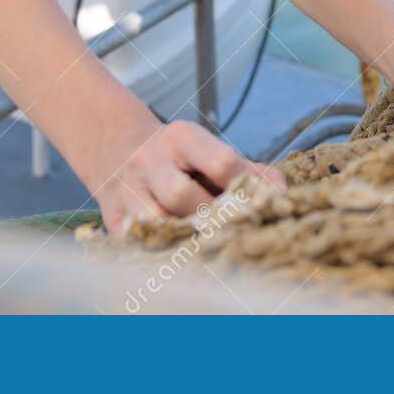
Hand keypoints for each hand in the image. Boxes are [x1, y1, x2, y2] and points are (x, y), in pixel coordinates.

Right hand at [86, 111, 284, 239]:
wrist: (115, 147)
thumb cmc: (176, 157)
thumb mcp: (207, 150)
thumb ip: (248, 169)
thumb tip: (282, 191)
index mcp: (181, 137)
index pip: (220, 161)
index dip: (244, 187)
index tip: (257, 205)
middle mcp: (149, 158)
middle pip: (181, 195)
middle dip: (209, 218)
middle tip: (230, 232)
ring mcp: (126, 187)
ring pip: (153, 221)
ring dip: (181, 238)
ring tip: (204, 249)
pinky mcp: (111, 216)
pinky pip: (134, 240)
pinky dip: (155, 250)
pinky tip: (174, 257)